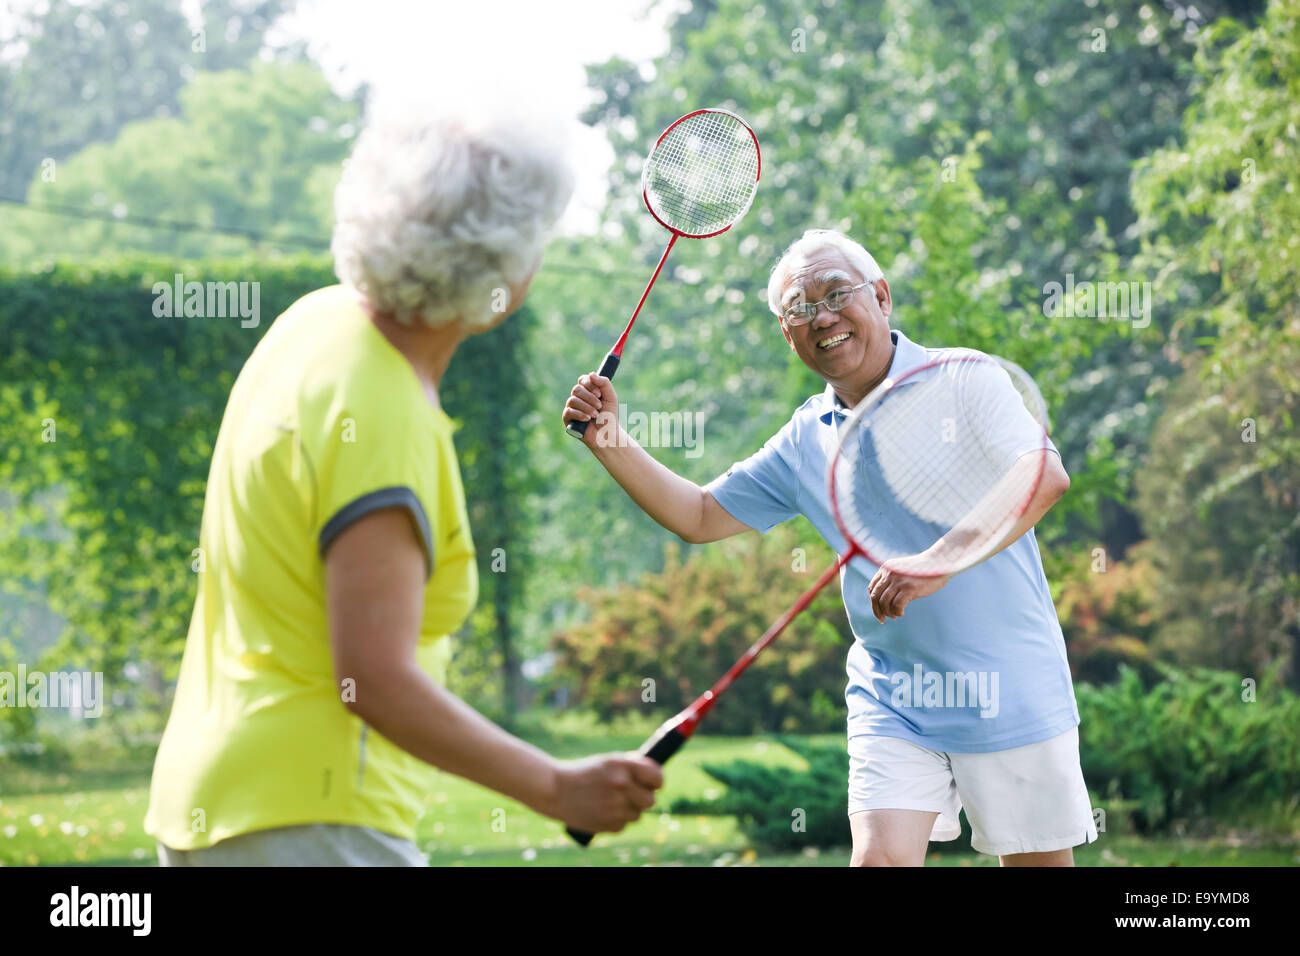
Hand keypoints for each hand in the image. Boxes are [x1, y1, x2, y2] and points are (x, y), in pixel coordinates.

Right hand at [542, 753, 662, 833]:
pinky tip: (600, 810)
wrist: (555, 789)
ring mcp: (616, 806)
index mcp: (623, 765)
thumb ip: (632, 768)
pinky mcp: (609, 824)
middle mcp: (621, 785)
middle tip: (630, 794)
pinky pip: (623, 824)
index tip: (653, 783)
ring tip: (609, 801)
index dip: (656, 781)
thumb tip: (656, 778)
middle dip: (643, 798)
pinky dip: (615, 819)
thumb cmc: (585, 773)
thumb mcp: (608, 762)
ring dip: (628, 809)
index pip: (657, 777)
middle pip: (650, 801)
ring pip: (637, 815)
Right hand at [562, 373, 620, 449]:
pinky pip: (569, 411)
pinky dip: (580, 414)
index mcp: (588, 391)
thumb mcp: (610, 397)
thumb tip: (591, 374)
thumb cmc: (609, 416)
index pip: (583, 380)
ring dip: (586, 407)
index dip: (590, 385)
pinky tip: (587, 419)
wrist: (607, 434)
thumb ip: (604, 383)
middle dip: (589, 397)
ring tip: (595, 415)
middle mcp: (578, 398)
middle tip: (599, 406)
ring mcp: (571, 408)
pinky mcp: (567, 419)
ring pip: (572, 400)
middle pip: (577, 389)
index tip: (599, 394)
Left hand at [867, 555, 950, 621]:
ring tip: (895, 616)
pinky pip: (896, 605)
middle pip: (875, 596)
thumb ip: (892, 581)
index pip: (872, 588)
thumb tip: (886, 601)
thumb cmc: (923, 569)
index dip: (873, 601)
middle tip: (882, 619)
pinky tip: (901, 613)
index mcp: (886, 568)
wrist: (939, 562)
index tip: (878, 609)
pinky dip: (897, 612)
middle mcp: (889, 574)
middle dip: (877, 610)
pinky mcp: (909, 588)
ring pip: (884, 602)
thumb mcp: (902, 571)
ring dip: (888, 612)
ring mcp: (898, 581)